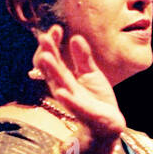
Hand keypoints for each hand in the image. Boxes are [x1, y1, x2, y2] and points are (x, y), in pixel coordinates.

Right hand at [31, 24, 125, 144]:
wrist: (108, 124)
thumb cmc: (96, 99)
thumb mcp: (90, 74)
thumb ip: (82, 58)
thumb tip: (75, 37)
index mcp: (64, 78)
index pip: (52, 59)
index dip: (52, 44)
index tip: (56, 29)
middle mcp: (63, 88)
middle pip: (50, 69)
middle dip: (47, 53)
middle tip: (44, 37)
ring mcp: (73, 101)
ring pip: (58, 84)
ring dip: (52, 71)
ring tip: (46, 57)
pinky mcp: (84, 113)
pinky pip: (74, 105)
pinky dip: (67, 99)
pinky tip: (61, 92)